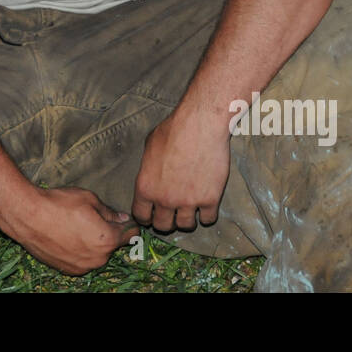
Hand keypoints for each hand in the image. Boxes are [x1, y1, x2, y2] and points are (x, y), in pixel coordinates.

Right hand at [3, 186, 140, 275]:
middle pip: (113, 245)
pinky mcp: (68, 270)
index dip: (127, 223)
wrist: (27, 217)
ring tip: (75, 227)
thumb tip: (121, 218)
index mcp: (107, 240)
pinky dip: (79, 251)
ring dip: (92, 244)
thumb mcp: (88, 199)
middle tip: (90, 218)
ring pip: (97, 254)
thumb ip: (109, 212)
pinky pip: (82, 260)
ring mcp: (82, 267)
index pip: (131, 233)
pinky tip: (66, 236)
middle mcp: (98, 258)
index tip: (120, 218)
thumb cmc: (58, 204)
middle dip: (107, 233)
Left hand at [131, 108, 231, 232]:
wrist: (200, 125)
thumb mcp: (149, 147)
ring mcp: (188, 201)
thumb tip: (151, 175)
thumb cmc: (173, 130)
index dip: (146, 217)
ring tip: (189, 210)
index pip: (141, 216)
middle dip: (166, 221)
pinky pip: (208, 219)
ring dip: (186, 220)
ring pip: (186, 226)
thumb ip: (148, 168)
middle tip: (172, 214)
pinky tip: (206, 206)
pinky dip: (207, 215)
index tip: (152, 215)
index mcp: (146, 187)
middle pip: (163, 226)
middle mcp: (165, 199)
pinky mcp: (210, 199)